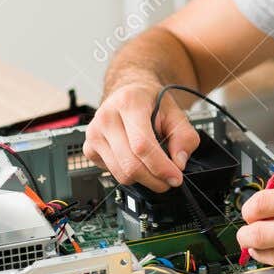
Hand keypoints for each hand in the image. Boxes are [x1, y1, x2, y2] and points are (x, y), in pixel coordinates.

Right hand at [82, 81, 201, 191]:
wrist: (129, 93)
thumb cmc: (150, 102)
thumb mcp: (176, 113)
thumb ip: (185, 137)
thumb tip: (178, 163)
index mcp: (129, 103)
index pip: (142, 145)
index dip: (161, 167)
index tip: (175, 177)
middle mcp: (107, 117)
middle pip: (130, 164)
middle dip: (155, 179)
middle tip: (169, 180)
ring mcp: (94, 134)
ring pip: (121, 174)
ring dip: (143, 180)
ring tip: (156, 171)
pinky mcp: (89, 149)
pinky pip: (112, 173)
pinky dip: (129, 175)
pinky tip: (137, 161)